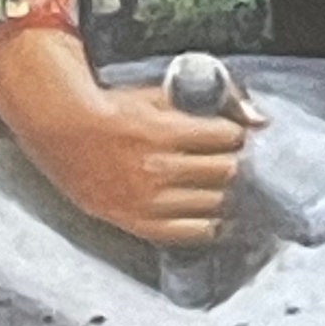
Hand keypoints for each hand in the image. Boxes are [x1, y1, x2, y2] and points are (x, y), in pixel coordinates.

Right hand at [0, 27, 249, 241]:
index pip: (229, 137)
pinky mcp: (141, 223)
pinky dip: (208, 222)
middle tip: (223, 158)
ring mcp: (150, 200)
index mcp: (165, 131)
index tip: (228, 135)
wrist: (64, 133)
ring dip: (220, 191)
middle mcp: (159, 168)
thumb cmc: (115, 109)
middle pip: (226, 171)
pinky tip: (206, 210)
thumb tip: (260, 119)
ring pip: (215, 202)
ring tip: (212, 182)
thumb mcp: (161, 94)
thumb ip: (214, 102)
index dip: (234, 134)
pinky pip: (194, 232)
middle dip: (231, 161)